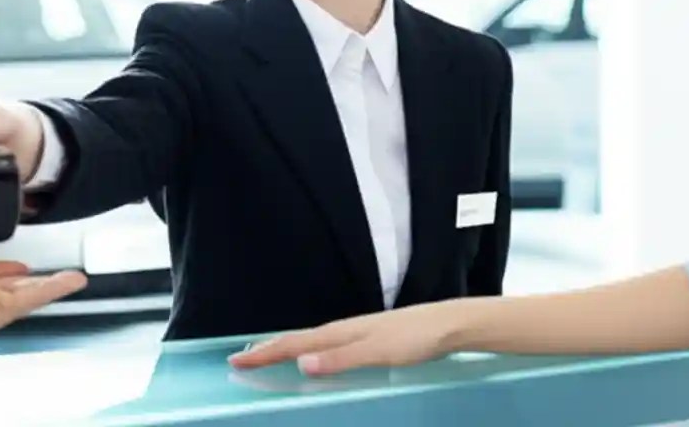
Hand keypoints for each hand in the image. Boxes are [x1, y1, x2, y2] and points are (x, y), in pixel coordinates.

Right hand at [229, 300, 464, 376]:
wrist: (450, 325)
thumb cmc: (416, 338)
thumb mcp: (378, 352)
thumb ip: (341, 359)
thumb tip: (302, 363)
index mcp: (342, 332)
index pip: (296, 344)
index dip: (266, 353)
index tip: (238, 361)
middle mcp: (346, 328)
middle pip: (300, 339)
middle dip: (271, 348)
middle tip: (243, 359)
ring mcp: (359, 331)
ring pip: (315, 340)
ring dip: (290, 348)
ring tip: (272, 354)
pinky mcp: (372, 337)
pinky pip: (331, 343)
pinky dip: (313, 349)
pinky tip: (319, 356)